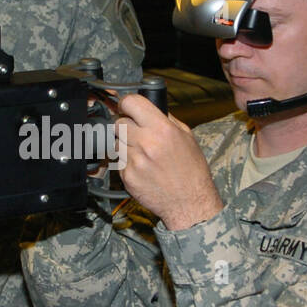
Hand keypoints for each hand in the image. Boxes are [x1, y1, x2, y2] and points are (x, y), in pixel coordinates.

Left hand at [114, 93, 223, 229]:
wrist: (189, 203)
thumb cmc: (191, 171)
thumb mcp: (186, 136)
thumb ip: (165, 119)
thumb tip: (148, 107)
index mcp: (162, 129)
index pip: (131, 103)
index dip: (127, 103)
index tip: (128, 107)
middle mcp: (146, 143)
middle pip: (118, 123)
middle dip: (125, 126)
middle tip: (136, 134)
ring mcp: (134, 161)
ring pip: (116, 142)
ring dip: (124, 145)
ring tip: (142, 153)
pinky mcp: (126, 176)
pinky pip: (118, 161)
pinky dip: (126, 162)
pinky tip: (141, 167)